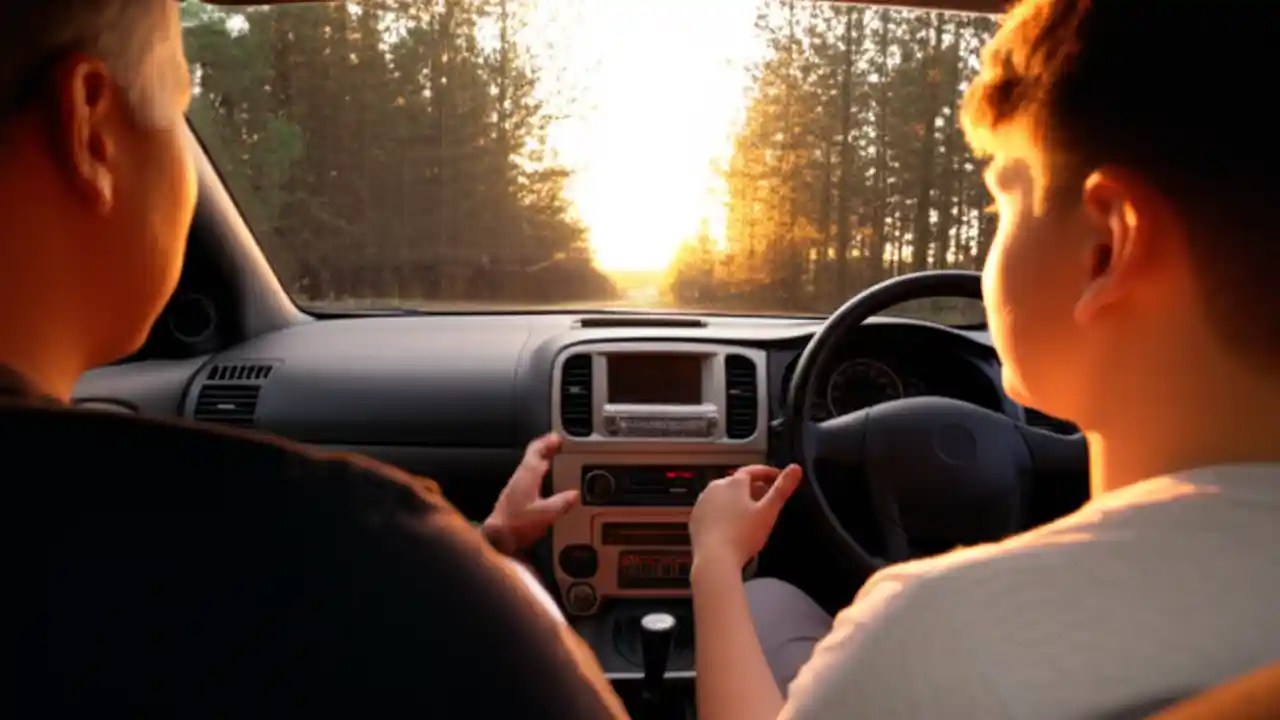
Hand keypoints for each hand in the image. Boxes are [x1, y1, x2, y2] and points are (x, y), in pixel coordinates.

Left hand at [482, 433, 578, 555]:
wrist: (498, 540)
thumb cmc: (516, 525)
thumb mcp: (545, 514)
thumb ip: (561, 503)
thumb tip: (573, 495)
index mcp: (527, 475)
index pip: (536, 450)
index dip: (548, 442)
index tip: (558, 437)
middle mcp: (520, 478)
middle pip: (533, 456)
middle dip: (547, 449)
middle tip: (559, 446)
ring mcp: (515, 487)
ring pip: (531, 467)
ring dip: (543, 461)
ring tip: (555, 461)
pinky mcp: (514, 497)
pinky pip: (529, 478)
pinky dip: (539, 474)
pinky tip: (545, 482)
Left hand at [689, 464, 801, 570]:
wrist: (715, 559)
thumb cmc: (742, 536)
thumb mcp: (768, 511)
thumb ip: (782, 489)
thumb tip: (796, 469)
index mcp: (733, 483)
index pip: (752, 470)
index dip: (766, 473)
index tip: (777, 477)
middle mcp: (715, 488)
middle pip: (738, 483)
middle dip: (753, 487)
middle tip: (767, 497)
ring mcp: (703, 502)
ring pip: (724, 495)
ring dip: (737, 499)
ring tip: (750, 513)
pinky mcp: (696, 518)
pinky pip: (713, 509)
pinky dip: (723, 512)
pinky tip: (732, 525)